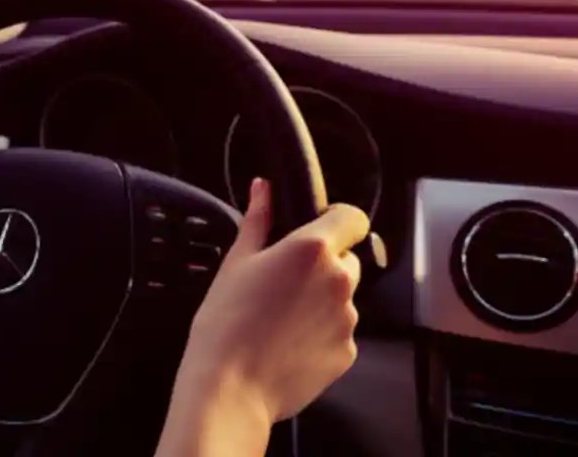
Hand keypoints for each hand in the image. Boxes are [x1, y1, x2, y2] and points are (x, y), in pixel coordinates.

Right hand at [176, 178, 367, 423]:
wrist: (230, 389)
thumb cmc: (225, 324)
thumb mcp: (236, 263)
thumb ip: (257, 220)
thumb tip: (263, 188)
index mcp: (311, 250)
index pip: (352, 218)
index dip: (337, 220)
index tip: (319, 230)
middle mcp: (338, 281)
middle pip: (347, 259)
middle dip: (325, 266)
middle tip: (287, 282)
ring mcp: (347, 319)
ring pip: (343, 298)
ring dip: (322, 302)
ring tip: (282, 319)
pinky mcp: (347, 352)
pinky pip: (339, 333)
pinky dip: (321, 335)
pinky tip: (289, 344)